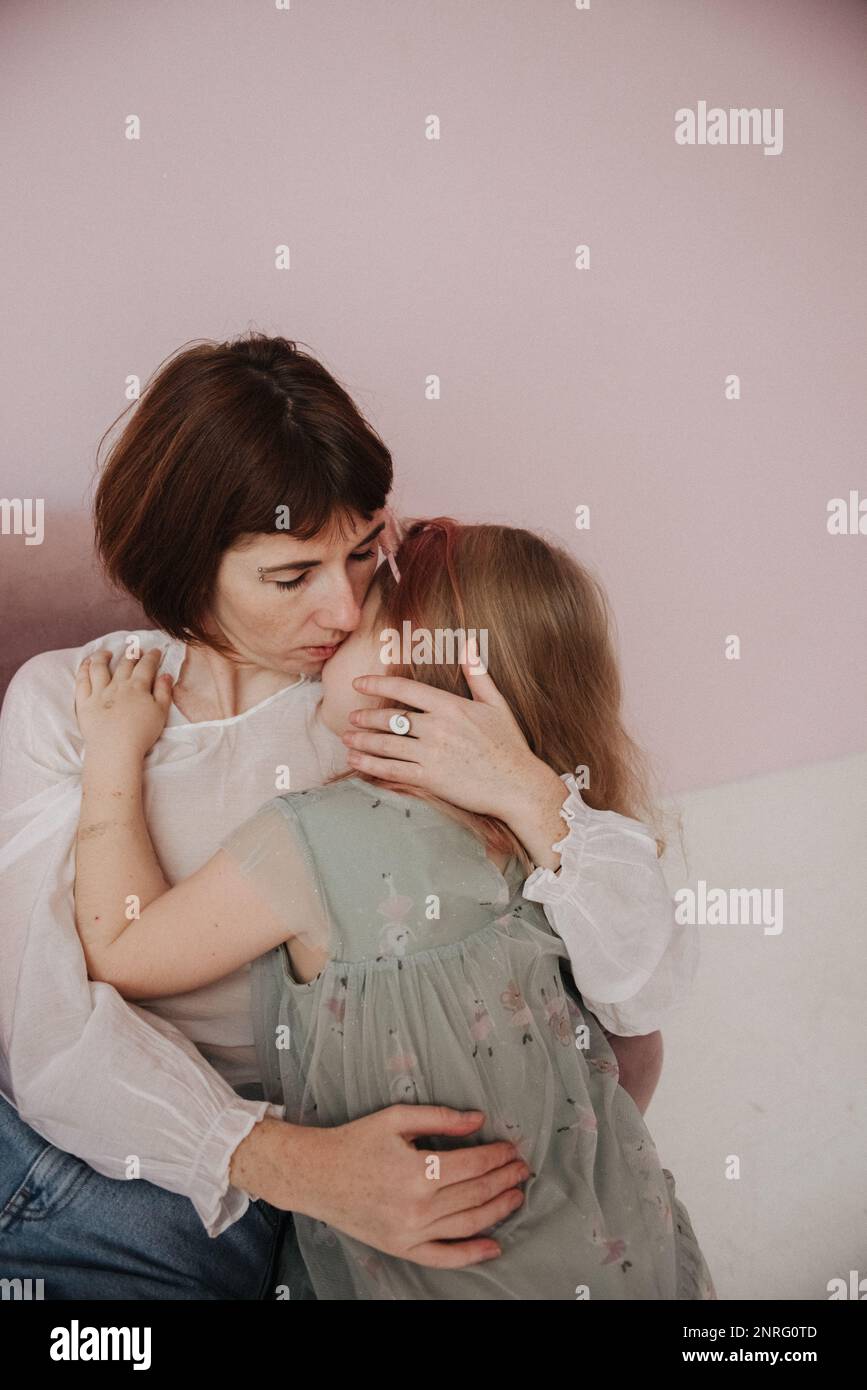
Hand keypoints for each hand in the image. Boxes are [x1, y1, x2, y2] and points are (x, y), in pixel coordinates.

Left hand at [74, 647, 173, 761]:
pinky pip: (82, 681)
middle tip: (135, 650)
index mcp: (138, 687)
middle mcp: (118, 685)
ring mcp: (99, 693)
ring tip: (106, 653)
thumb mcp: (161, 713)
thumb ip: (164, 692)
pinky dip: (84, 670)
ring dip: (103, 657)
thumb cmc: (141, 733)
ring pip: (99, 667)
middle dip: (131, 654)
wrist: (115, 749)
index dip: (152, 657)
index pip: (146, 666)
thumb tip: (166, 675)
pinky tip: (87, 664)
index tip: (156, 651)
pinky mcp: (84, 703)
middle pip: (124, 665)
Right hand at [235, 1107, 529, 1268]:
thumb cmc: (354, 1143)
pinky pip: (442, 1256)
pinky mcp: (400, 1247)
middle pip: (474, 1193)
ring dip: (497, 1210)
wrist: (315, 1174)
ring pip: (466, 1223)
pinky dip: (471, 1254)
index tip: (512, 1149)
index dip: (497, 1156)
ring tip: (516, 1196)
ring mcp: (409, 1232)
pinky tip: (493, 1246)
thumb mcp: (396, 1118)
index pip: (472, 1164)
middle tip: (522, 1169)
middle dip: (503, 1179)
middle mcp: (415, 1206)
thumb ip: (440, 1118)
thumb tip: (478, 1120)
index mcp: (415, 1171)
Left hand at [343, 646, 545, 823]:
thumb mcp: (496, 704)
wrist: (518, 785)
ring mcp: (432, 754)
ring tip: (348, 738)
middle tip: (352, 718)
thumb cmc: (508, 744)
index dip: (377, 684)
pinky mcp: (430, 779)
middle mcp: (437, 728)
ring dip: (362, 741)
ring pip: (386, 744)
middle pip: (390, 718)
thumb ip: (477, 673)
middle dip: (366, 718)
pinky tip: (357, 760)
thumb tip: (470, 643)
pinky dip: (371, 764)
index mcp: (450, 706)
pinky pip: (392, 770)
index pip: (405, 689)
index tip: (359, 683)